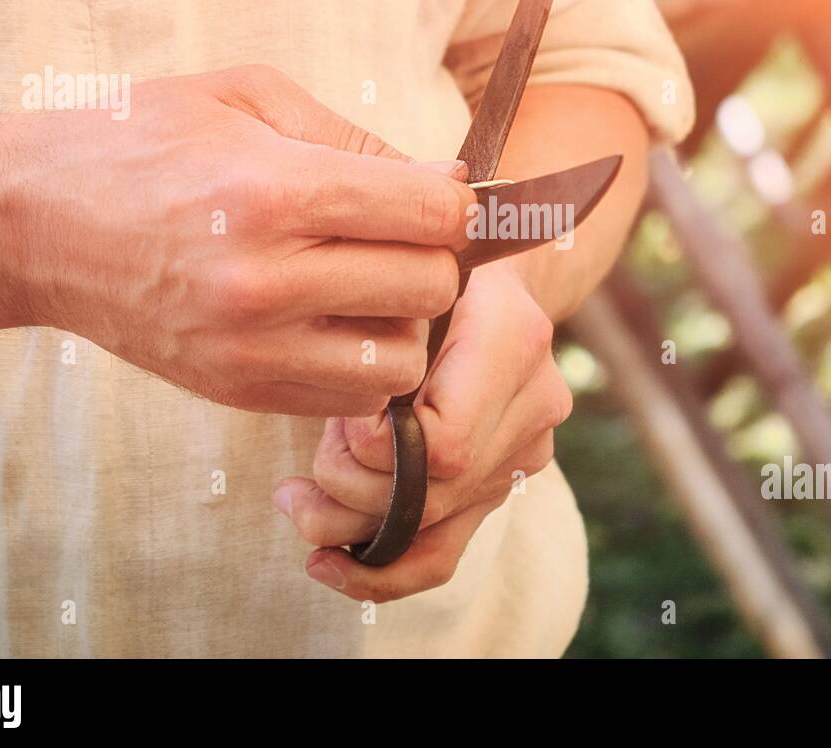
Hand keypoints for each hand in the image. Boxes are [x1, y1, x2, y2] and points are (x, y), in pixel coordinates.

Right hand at [0, 64, 474, 414]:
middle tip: (400, 239)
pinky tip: (330, 321)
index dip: (453, 202)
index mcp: (274, 191)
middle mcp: (266, 279)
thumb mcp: (244, 98)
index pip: (433, 214)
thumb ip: (356, 138)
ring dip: (402, 323)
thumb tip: (448, 182)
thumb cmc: (136, 141)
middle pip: (429, 288)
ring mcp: (249, 348)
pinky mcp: (237, 390)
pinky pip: (350, 398)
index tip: (435, 196)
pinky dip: (360, 362)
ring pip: (400, 360)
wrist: (32, 223)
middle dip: (433, 258)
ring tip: (366, 286)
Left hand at [272, 262, 572, 600]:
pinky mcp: (500, 483)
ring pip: (430, 530)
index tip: (342, 417)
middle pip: (432, 495)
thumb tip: (355, 421)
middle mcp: (534, 403)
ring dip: (347, 524)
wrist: (482, 271)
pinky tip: (326, 565)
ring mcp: (522, 451)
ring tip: (296, 498)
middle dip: (349, 485)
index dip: (376, 450)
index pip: (444, 444)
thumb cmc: (420, 260)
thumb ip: (380, 323)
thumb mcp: (395, 267)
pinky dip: (382, 570)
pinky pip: (444, 553)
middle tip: (314, 448)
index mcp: (515, 339)